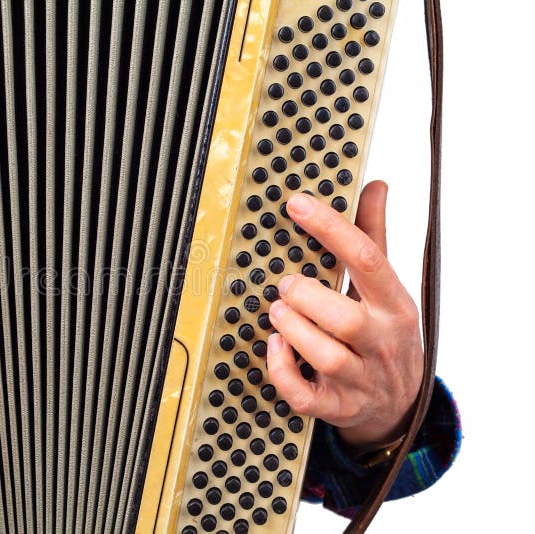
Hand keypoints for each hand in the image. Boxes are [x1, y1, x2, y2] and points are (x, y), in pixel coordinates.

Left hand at [266, 181, 422, 449]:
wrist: (400, 405)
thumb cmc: (385, 336)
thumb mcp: (386, 288)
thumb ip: (374, 238)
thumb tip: (375, 186)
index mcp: (394, 305)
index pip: (368, 260)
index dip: (330, 228)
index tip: (297, 204)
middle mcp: (381, 342)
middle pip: (347, 319)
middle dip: (308, 296)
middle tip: (286, 284)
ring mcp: (361, 379)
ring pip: (327, 358)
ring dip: (294, 330)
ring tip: (279, 310)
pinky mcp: (338, 407)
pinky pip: (306, 396)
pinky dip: (283, 371)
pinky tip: (275, 346)